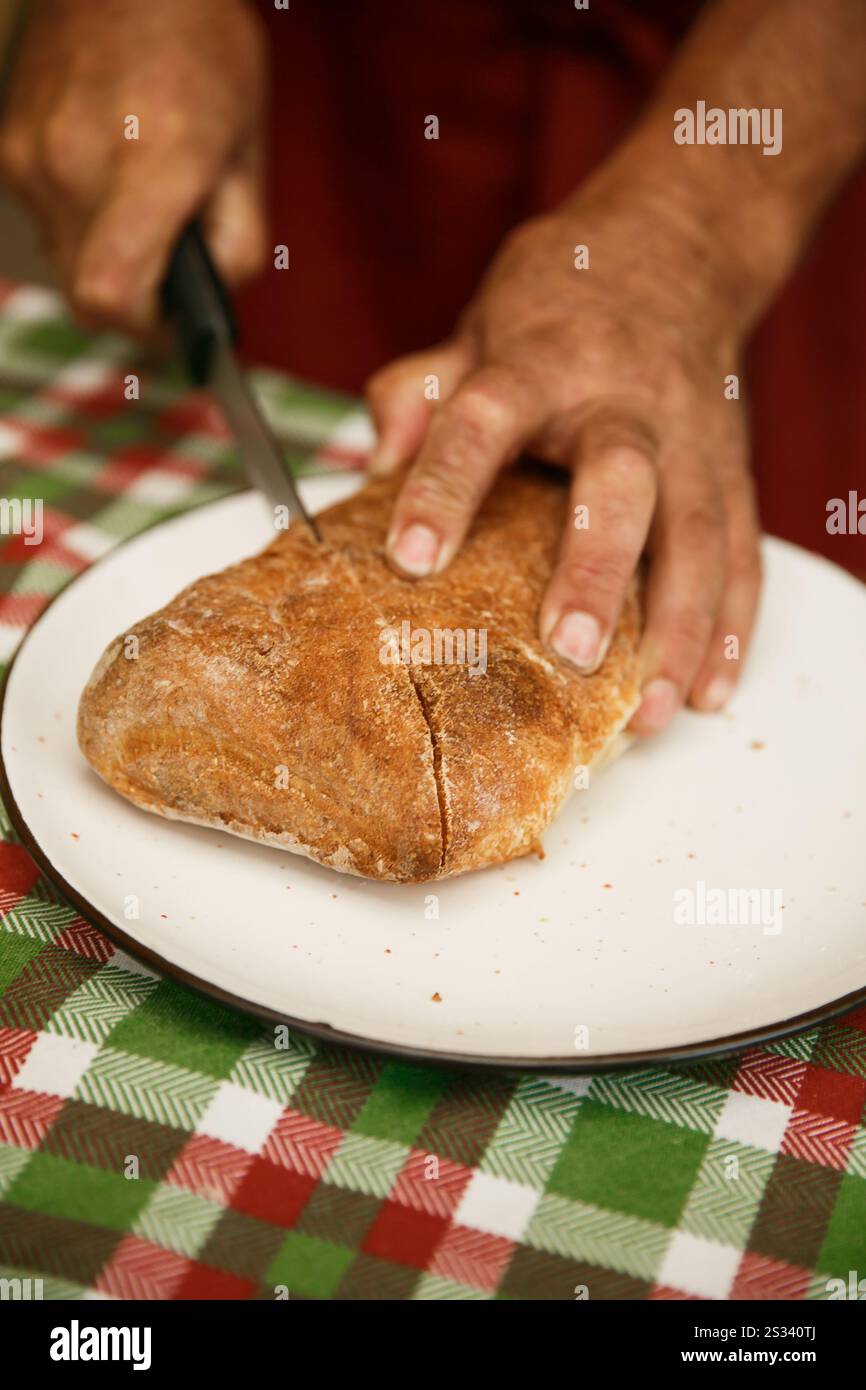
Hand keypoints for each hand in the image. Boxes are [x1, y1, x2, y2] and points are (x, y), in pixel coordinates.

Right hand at [0, 0, 266, 334]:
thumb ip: (240, 241)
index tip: (175, 320)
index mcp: (150, 167)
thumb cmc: (202, 49)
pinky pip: (44, 217)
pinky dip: (78, 215)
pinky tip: (107, 171)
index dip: (146, 329)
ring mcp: (31, 154)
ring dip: (103, 253)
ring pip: (63, 259)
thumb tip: (213, 300)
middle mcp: (76, 164)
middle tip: (166, 271)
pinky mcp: (8, 146)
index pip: (112, 298)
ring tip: (140, 202)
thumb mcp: (250, 149)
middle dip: (131, 298)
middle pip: (86, 294)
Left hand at [364, 171, 761, 735]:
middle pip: (620, 484)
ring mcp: (693, 438)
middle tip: (570, 652)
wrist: (675, 251)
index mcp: (543, 362)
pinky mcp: (734, 470)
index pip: (486, 419)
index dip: (446, 487)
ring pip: (697, 534)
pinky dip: (732, 626)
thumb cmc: (563, 305)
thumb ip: (422, 391)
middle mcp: (627, 401)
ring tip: (645, 711)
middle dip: (596, 570)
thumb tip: (372, 459)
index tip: (411, 558)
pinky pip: (742, 552)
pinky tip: (707, 690)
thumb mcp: (479, 327)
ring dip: (679, 629)